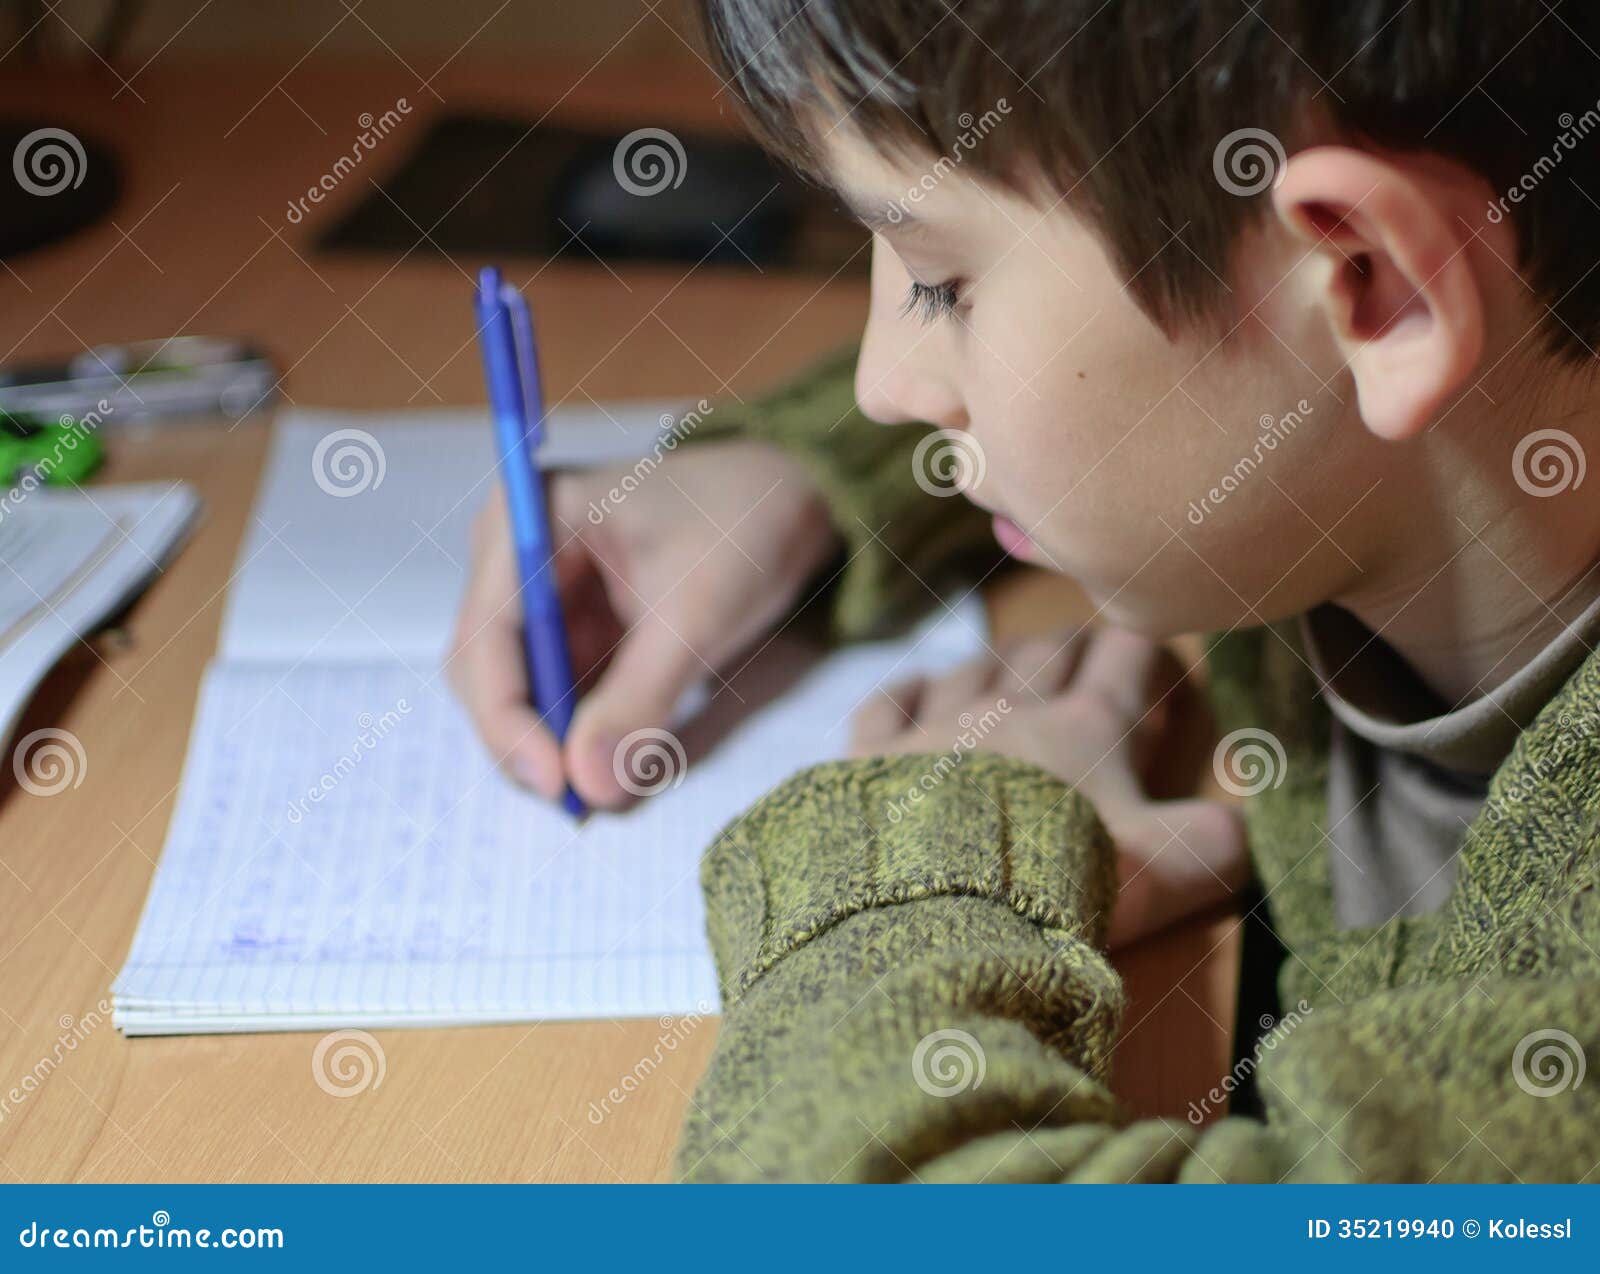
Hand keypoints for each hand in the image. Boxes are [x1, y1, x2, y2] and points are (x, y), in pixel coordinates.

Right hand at [450, 437, 838, 808]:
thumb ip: (640, 697)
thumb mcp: (697, 612)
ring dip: (563, 748)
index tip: (555, 782)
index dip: (506, 721)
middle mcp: (517, 562)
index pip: (483, 641)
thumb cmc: (744, 524)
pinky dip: (593, 737)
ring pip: (526, 699)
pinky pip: (568, 701)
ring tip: (619, 781)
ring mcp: (545, 601)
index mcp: (525, 525)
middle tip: (588, 799)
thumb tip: (589, 787)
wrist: (793, 496)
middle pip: (490, 677)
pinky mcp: (579, 633)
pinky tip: (631, 759)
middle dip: (532, 742)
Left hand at [850, 625, 1248, 947]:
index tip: (1160, 676)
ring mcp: (935, 727)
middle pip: (1049, 648)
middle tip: (1089, 667)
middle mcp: (1010, 707)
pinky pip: (890, 701)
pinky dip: (911, 690)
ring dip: (1000, 665)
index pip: (1127, 651)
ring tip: (1012, 681)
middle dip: (1077, 648)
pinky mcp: (872, 759)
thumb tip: (1252, 823)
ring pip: (973, 666)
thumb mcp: (1173, 871)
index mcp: (1088, 726)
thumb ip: (1223, 841)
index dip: (1150, 651)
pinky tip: (920, 691)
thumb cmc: (1067, 888)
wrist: (944, 916)